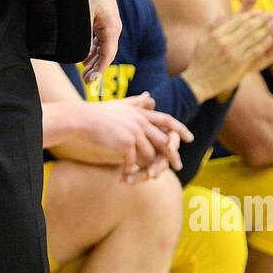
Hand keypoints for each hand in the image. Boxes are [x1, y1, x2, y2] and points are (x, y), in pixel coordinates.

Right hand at [67, 93, 192, 179]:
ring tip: (142, 174)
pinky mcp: (126, 143)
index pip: (167, 120)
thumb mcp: (121, 105)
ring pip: (149, 154)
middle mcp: (140, 121)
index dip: (179, 129)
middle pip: (163, 140)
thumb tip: (150, 96)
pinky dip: (129, 169)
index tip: (189, 138)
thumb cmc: (99, 113)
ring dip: (145, 165)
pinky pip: (133, 161)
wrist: (83, 119)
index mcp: (141, 112)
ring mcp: (134, 132)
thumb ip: (137, 102)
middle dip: (172, 154)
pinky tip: (124, 175)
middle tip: (178, 165)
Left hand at [83, 0, 121, 83]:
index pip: (108, 55)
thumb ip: (84, 36)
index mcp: (112, 29)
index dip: (99, 69)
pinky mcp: (105, 22)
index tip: (91, 80)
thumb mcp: (84, 14)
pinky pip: (102, 41)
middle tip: (86, 81)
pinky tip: (86, 59)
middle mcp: (114, 29)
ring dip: (95, 61)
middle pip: (107, 54)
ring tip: (85, 73)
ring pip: (104, 48)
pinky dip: (94, 51)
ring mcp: (110, 25)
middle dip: (97, 69)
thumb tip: (83, 55)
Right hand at [182, 0, 272, 100]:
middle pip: (248, 27)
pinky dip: (263, 44)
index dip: (250, 15)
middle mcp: (225, 42)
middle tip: (272, 14)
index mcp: (217, 35)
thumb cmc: (201, 61)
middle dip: (262, 19)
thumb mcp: (202, 41)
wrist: (200, 81)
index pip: (237, 20)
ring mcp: (233, 53)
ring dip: (266, 29)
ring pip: (253, 37)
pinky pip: (254, 51)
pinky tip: (270, 39)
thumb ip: (212, 26)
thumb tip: (221, 13)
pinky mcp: (239, 64)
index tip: (260, 11)